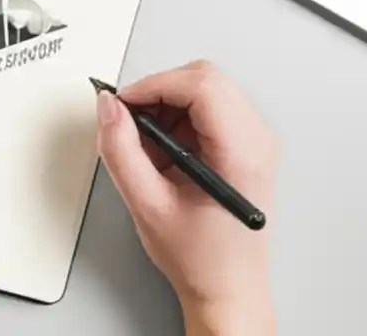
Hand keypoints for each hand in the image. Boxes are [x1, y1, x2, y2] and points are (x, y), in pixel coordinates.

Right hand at [96, 61, 277, 335]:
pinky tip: (164, 153)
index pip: (201, 85)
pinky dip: (177, 119)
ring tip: (147, 148)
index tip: (123, 103)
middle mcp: (257, 140)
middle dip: (158, 91)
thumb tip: (109, 108)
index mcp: (241, 153)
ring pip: (205, 89)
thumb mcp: (147, 205)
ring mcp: (254, 141)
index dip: (154, 85)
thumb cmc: (200, 258)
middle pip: (205, 78)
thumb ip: (121, 151)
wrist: (228, 288)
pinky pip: (208, 108)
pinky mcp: (244, 145)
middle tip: (130, 121)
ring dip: (167, 106)